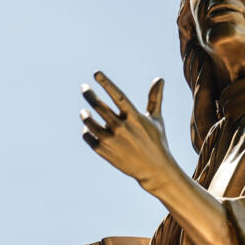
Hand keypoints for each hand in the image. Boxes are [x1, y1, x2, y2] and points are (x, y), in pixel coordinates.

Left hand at [80, 71, 176, 190]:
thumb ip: (154, 98)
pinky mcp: (104, 151)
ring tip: (85, 111)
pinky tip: (89, 128)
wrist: (154, 170)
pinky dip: (86, 130)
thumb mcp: (155, 119)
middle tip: (84, 88)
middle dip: (89, 94)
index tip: (96, 73)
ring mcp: (111, 140)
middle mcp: (121, 128)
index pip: (117, 96)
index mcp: (134, 117)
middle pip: (98, 106)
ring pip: (89, 121)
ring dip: (85, 114)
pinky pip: (87, 136)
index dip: (106, 83)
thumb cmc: (156, 141)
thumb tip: (160, 79)